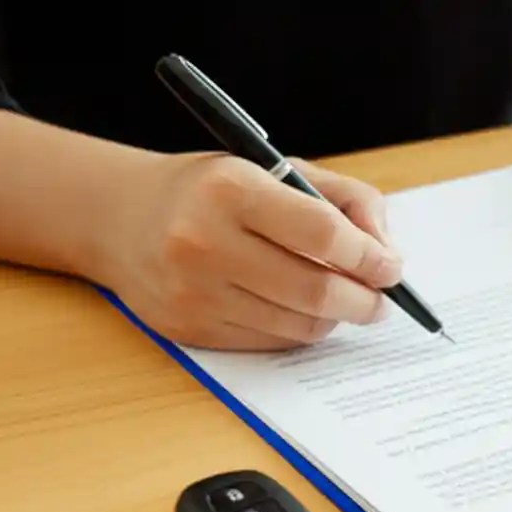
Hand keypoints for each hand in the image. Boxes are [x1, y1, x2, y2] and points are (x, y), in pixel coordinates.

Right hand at [95, 153, 400, 349]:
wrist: (119, 217)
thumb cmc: (214, 190)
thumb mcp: (278, 170)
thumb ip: (345, 200)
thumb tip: (386, 252)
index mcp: (232, 190)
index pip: (323, 233)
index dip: (369, 257)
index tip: (391, 268)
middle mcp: (205, 242)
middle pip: (315, 290)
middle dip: (364, 300)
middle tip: (381, 300)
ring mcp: (193, 292)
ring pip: (298, 325)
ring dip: (335, 318)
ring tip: (345, 301)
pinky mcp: (187, 328)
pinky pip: (270, 342)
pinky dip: (300, 330)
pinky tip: (302, 310)